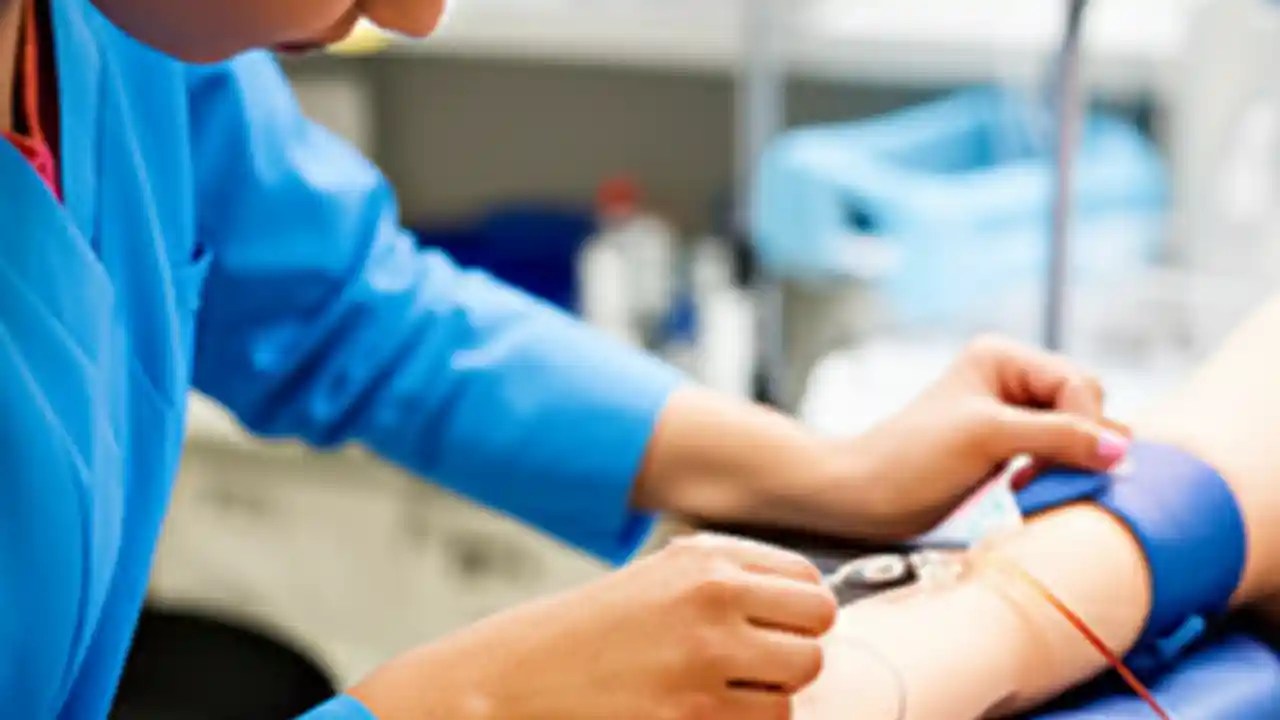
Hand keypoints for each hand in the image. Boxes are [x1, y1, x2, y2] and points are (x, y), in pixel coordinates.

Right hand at [350, 534, 837, 719]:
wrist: (521, 680)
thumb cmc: (594, 632)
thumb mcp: (660, 577)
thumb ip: (733, 577)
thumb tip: (812, 600)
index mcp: (706, 560)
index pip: (809, 583)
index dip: (795, 612)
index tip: (768, 627)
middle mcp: (712, 600)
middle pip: (816, 631)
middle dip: (791, 652)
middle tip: (749, 664)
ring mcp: (705, 661)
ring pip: (798, 684)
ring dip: (769, 694)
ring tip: (717, 690)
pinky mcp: (694, 717)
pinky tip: (698, 713)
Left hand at [842, 335, 1128, 537]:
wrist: (864, 496)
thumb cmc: (912, 459)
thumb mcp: (988, 438)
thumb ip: (1057, 436)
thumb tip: (1121, 447)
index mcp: (1003, 357)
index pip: (1080, 384)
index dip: (1085, 425)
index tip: (1070, 466)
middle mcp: (1011, 378)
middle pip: (1084, 408)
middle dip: (1078, 445)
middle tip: (1044, 478)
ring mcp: (1010, 414)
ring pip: (1074, 436)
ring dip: (1066, 464)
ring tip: (1029, 486)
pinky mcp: (1007, 449)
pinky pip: (1056, 457)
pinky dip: (1054, 476)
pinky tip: (1024, 491)